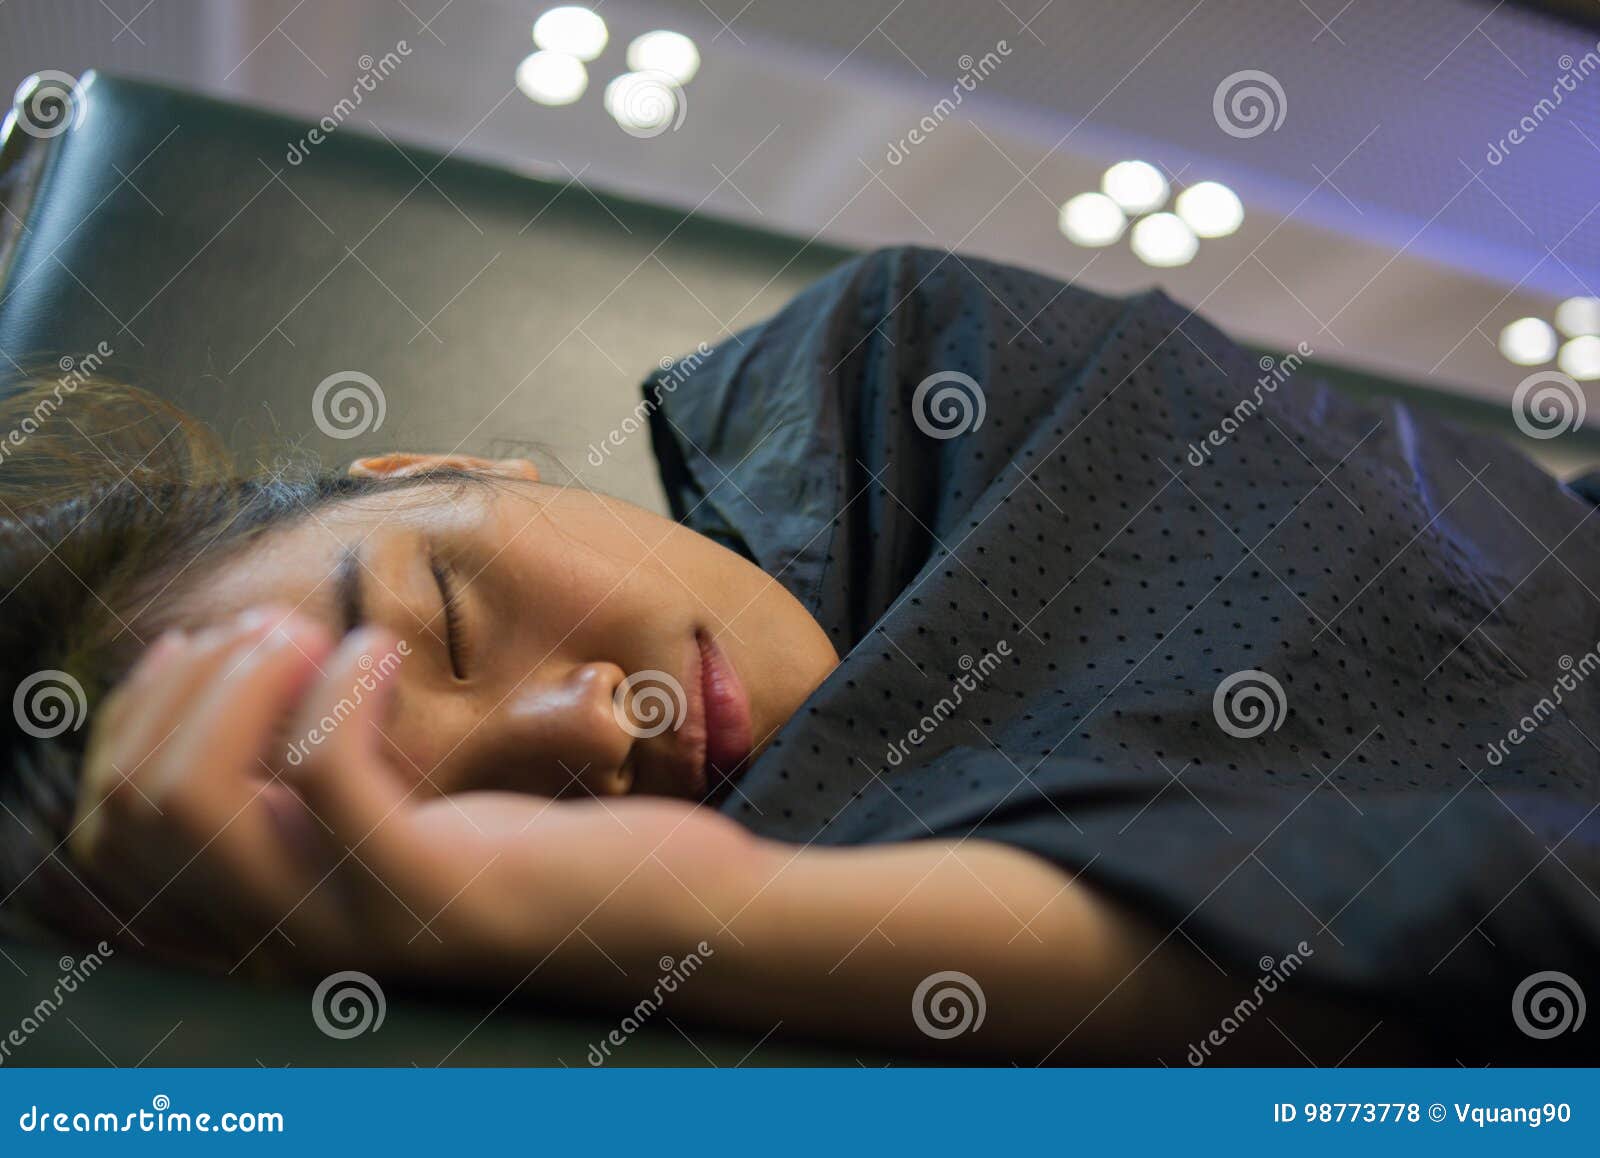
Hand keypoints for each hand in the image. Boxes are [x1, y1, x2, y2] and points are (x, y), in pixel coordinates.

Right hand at [70, 611, 743, 981]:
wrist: (668, 907)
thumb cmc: (541, 848)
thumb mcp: (407, 815)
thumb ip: (316, 780)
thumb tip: (228, 670)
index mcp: (270, 919)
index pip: (116, 835)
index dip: (136, 722)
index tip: (204, 647)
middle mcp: (286, 940)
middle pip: (132, 812)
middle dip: (181, 691)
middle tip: (263, 629)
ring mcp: (349, 925)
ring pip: (196, 796)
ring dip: (238, 682)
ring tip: (308, 633)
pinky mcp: (424, 891)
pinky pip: (322, 770)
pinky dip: (339, 684)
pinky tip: (384, 653)